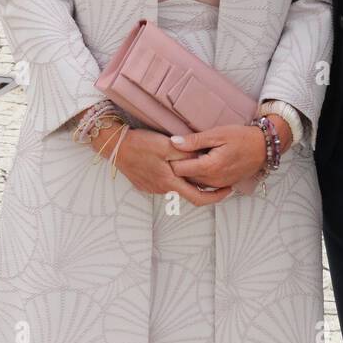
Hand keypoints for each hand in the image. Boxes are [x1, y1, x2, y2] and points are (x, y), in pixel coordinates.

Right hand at [90, 125, 232, 205]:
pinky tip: (174, 165)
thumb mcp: (167, 145)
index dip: (215, 197)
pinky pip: (164, 184)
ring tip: (196, 166)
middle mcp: (162, 189)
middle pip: (188, 193)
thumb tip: (204, 158)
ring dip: (187, 180)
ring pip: (176, 187)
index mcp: (170, 182)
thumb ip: (187, 153)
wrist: (115, 147)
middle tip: (217, 177)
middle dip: (203, 186)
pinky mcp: (145, 183)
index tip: (228, 190)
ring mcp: (152, 188)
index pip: (198, 198)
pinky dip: (174, 178)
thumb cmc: (140, 144)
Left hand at [168, 120, 287, 192]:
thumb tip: (174, 142)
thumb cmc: (242, 138)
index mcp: (209, 167)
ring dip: (189, 171)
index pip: (179, 169)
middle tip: (179, 151)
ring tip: (190, 156)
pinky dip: (198, 176)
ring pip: (193, 182)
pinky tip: (200, 164)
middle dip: (178, 166)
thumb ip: (195, 140)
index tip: (171, 149)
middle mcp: (212, 180)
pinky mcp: (223, 186)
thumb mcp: (218, 133)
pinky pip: (204, 185)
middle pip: (184, 178)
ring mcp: (218, 185)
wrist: (263, 147)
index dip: (171, 159)